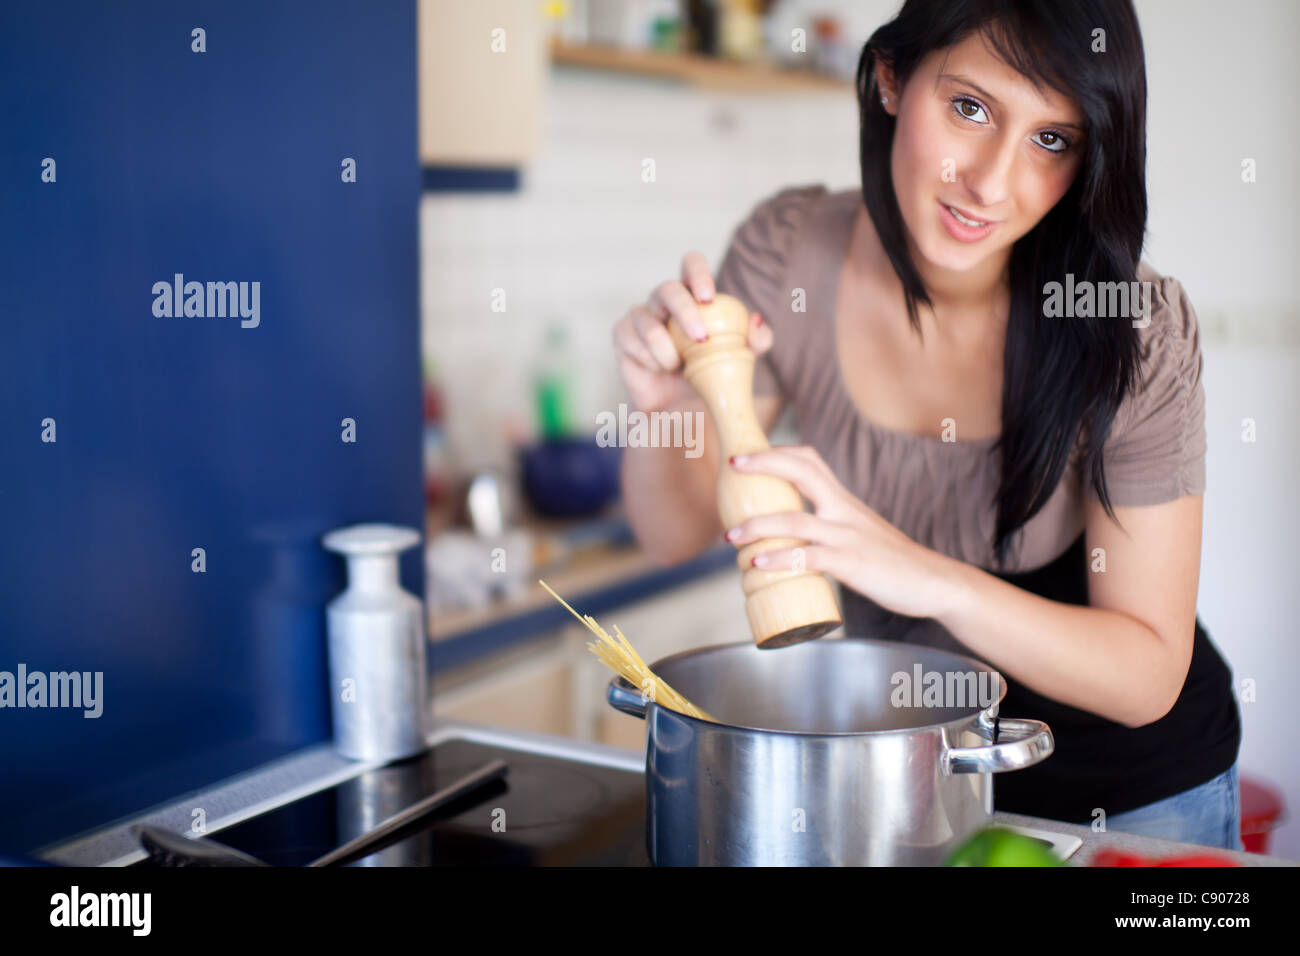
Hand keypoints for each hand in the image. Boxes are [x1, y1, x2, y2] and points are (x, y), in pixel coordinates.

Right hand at [612, 250, 773, 413]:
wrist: (679, 409)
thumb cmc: (709, 376)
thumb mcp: (738, 360)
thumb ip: (754, 341)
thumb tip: (756, 320)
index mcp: (692, 295)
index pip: (690, 264)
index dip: (697, 273)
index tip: (708, 297)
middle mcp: (664, 300)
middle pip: (668, 289)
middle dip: (685, 312)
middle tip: (701, 339)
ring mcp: (640, 315)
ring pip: (647, 320)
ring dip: (665, 348)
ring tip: (677, 367)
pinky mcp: (622, 333)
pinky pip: (630, 338)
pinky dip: (648, 357)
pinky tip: (657, 368)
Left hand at [724, 445, 958, 619]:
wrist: (933, 582)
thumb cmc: (892, 561)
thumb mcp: (859, 532)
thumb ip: (830, 528)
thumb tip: (790, 539)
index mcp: (844, 501)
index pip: (810, 461)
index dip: (776, 453)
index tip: (745, 455)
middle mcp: (844, 511)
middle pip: (802, 472)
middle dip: (765, 464)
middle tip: (733, 465)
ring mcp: (848, 537)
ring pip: (796, 521)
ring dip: (758, 526)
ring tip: (732, 537)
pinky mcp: (853, 564)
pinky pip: (810, 558)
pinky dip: (781, 559)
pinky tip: (759, 565)